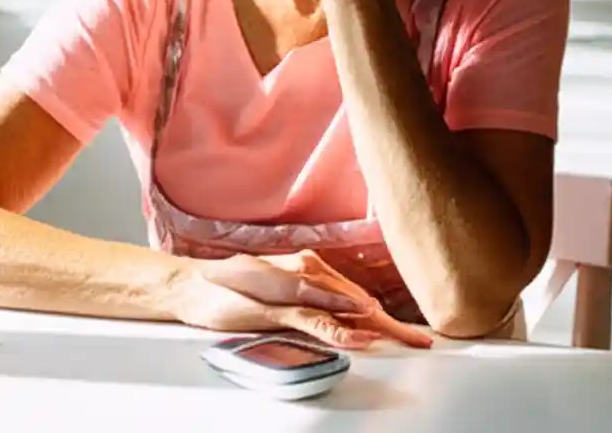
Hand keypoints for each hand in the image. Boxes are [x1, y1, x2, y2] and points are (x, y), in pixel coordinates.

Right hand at [168, 252, 430, 349]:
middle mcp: (304, 272)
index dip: (389, 316)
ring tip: (403, 337)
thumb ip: (308, 304)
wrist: (190, 286)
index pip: (356, 298)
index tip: (415, 333)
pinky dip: (338, 328)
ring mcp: (289, 289)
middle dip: (393, 323)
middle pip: (358, 302)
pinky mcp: (272, 307)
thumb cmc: (230, 291)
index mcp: (307, 271)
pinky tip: (359, 335)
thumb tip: (342, 316)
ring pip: (341, 307)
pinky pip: (311, 319)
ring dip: (376, 324)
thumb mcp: (275, 297)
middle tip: (422, 340)